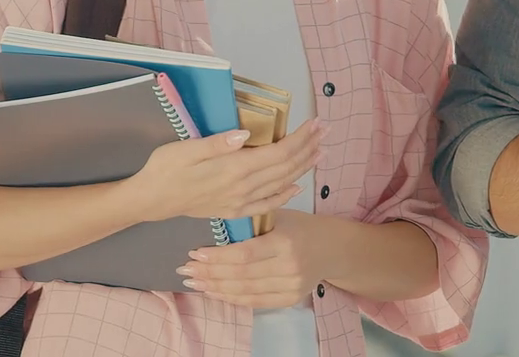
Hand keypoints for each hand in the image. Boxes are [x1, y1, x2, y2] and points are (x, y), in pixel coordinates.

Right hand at [124, 121, 323, 224]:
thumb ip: (217, 143)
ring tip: (319, 152)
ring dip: (302, 168)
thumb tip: (245, 134)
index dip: (301, 138)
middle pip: (285, 167)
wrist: (151, 200)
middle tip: (325, 132)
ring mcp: (239, 201)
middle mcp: (242, 187)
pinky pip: (266, 205)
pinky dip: (284, 195)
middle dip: (308, 148)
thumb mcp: (185, 148)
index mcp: (234, 168)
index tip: (315, 123)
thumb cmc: (165, 168)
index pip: (278, 153)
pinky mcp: (234, 210)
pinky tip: (295, 187)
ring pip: (280, 184)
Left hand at [179, 209, 341, 307]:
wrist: (332, 249)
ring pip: (245, 291)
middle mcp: (289, 267)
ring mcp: (291, 286)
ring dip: (215, 288)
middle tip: (186, 269)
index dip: (217, 256)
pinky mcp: (290, 299)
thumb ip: (251, 224)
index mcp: (285, 241)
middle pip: (241, 275)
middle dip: (210, 273)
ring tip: (195, 282)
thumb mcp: (279, 216)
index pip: (244, 253)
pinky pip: (255, 301)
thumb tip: (213, 230)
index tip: (195, 252)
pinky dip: (231, 298)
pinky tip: (214, 292)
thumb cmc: (300, 227)